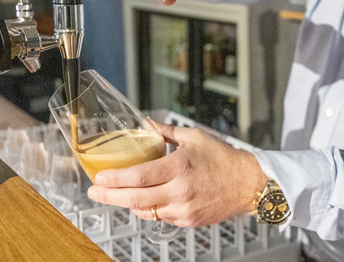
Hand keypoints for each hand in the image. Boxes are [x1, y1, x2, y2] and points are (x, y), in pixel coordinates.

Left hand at [86, 121, 267, 227]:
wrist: (248, 184)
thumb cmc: (224, 159)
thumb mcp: (193, 138)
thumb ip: (165, 132)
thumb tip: (145, 123)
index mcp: (180, 167)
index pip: (139, 176)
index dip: (115, 179)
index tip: (100, 176)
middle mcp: (180, 191)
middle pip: (135, 198)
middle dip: (109, 196)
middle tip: (94, 191)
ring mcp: (184, 209)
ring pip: (145, 211)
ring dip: (126, 203)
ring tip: (113, 194)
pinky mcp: (188, 221)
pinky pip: (159, 217)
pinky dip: (147, 209)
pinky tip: (141, 200)